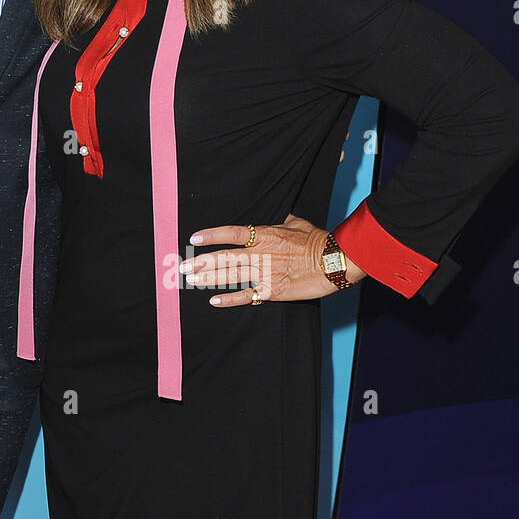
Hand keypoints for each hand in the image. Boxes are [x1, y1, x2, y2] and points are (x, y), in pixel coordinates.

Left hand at [180, 214, 364, 306]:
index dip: (211, 235)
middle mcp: (260, 253)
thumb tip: (280, 217)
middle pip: (224, 258)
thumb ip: (281, 222)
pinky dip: (230, 299)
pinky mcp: (273, 291)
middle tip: (183, 267)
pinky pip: (247, 296)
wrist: (334, 261)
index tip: (194, 238)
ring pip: (230, 276)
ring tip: (192, 280)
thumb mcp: (296, 223)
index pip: (232, 233)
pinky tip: (215, 300)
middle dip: (201, 262)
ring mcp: (265, 273)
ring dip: (209, 278)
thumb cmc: (317, 240)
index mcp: (264, 235)